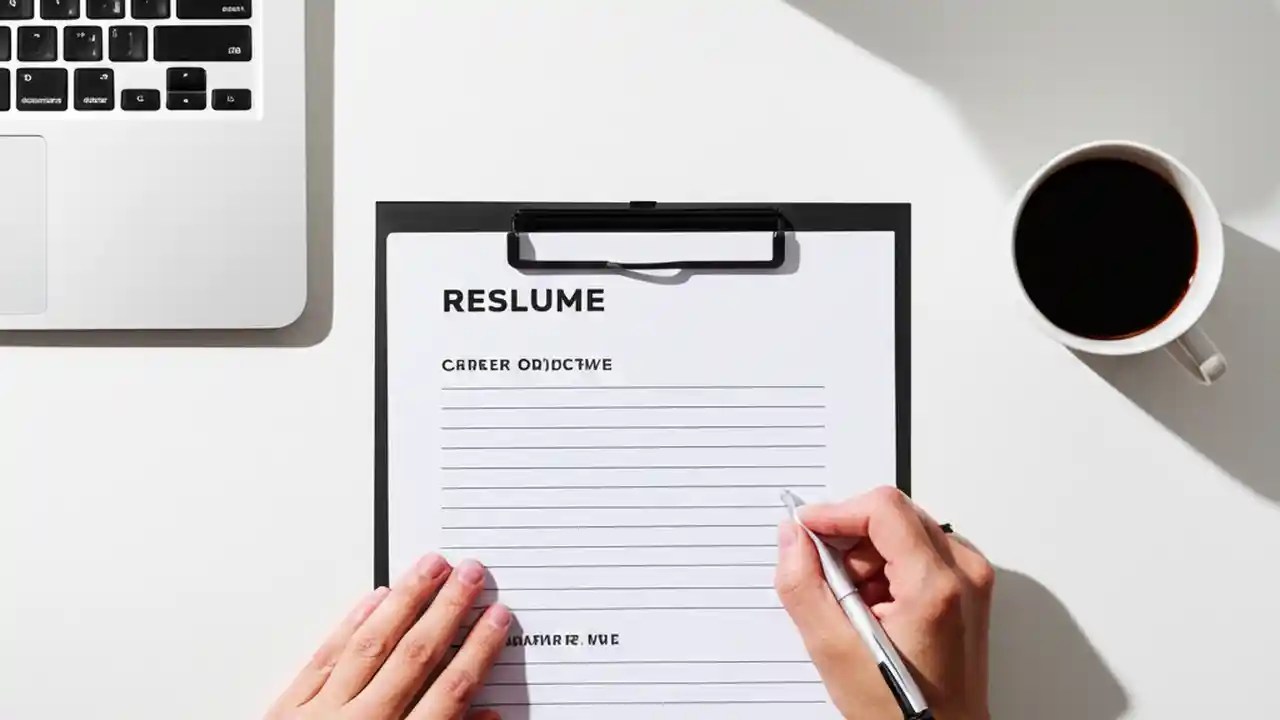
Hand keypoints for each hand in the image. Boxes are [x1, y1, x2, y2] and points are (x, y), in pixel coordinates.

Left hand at [266, 554, 509, 719]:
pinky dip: (352, 624)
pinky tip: (374, 599)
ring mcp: (320, 716)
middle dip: (448, 610)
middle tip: (472, 573)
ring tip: (430, 567)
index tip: (497, 618)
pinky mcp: (286, 711)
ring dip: (406, 601)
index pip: (449, 692)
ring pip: (371, 644)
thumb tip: (487, 719)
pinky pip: (325, 657)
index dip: (477, 651)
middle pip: (415, 657)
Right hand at [775, 487, 993, 719]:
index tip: (807, 529)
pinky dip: (887, 570)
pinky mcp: (967, 589)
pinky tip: (876, 610)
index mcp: (936, 585)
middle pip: (894, 517)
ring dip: (867, 558)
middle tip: (828, 580)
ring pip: (904, 533)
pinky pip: (919, 553)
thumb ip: (804, 586)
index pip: (883, 509)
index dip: (836, 513)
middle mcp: (964, 574)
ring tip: (855, 608)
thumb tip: (792, 538)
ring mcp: (970, 580)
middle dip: (851, 541)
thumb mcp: (834, 651)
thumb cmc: (901, 714)